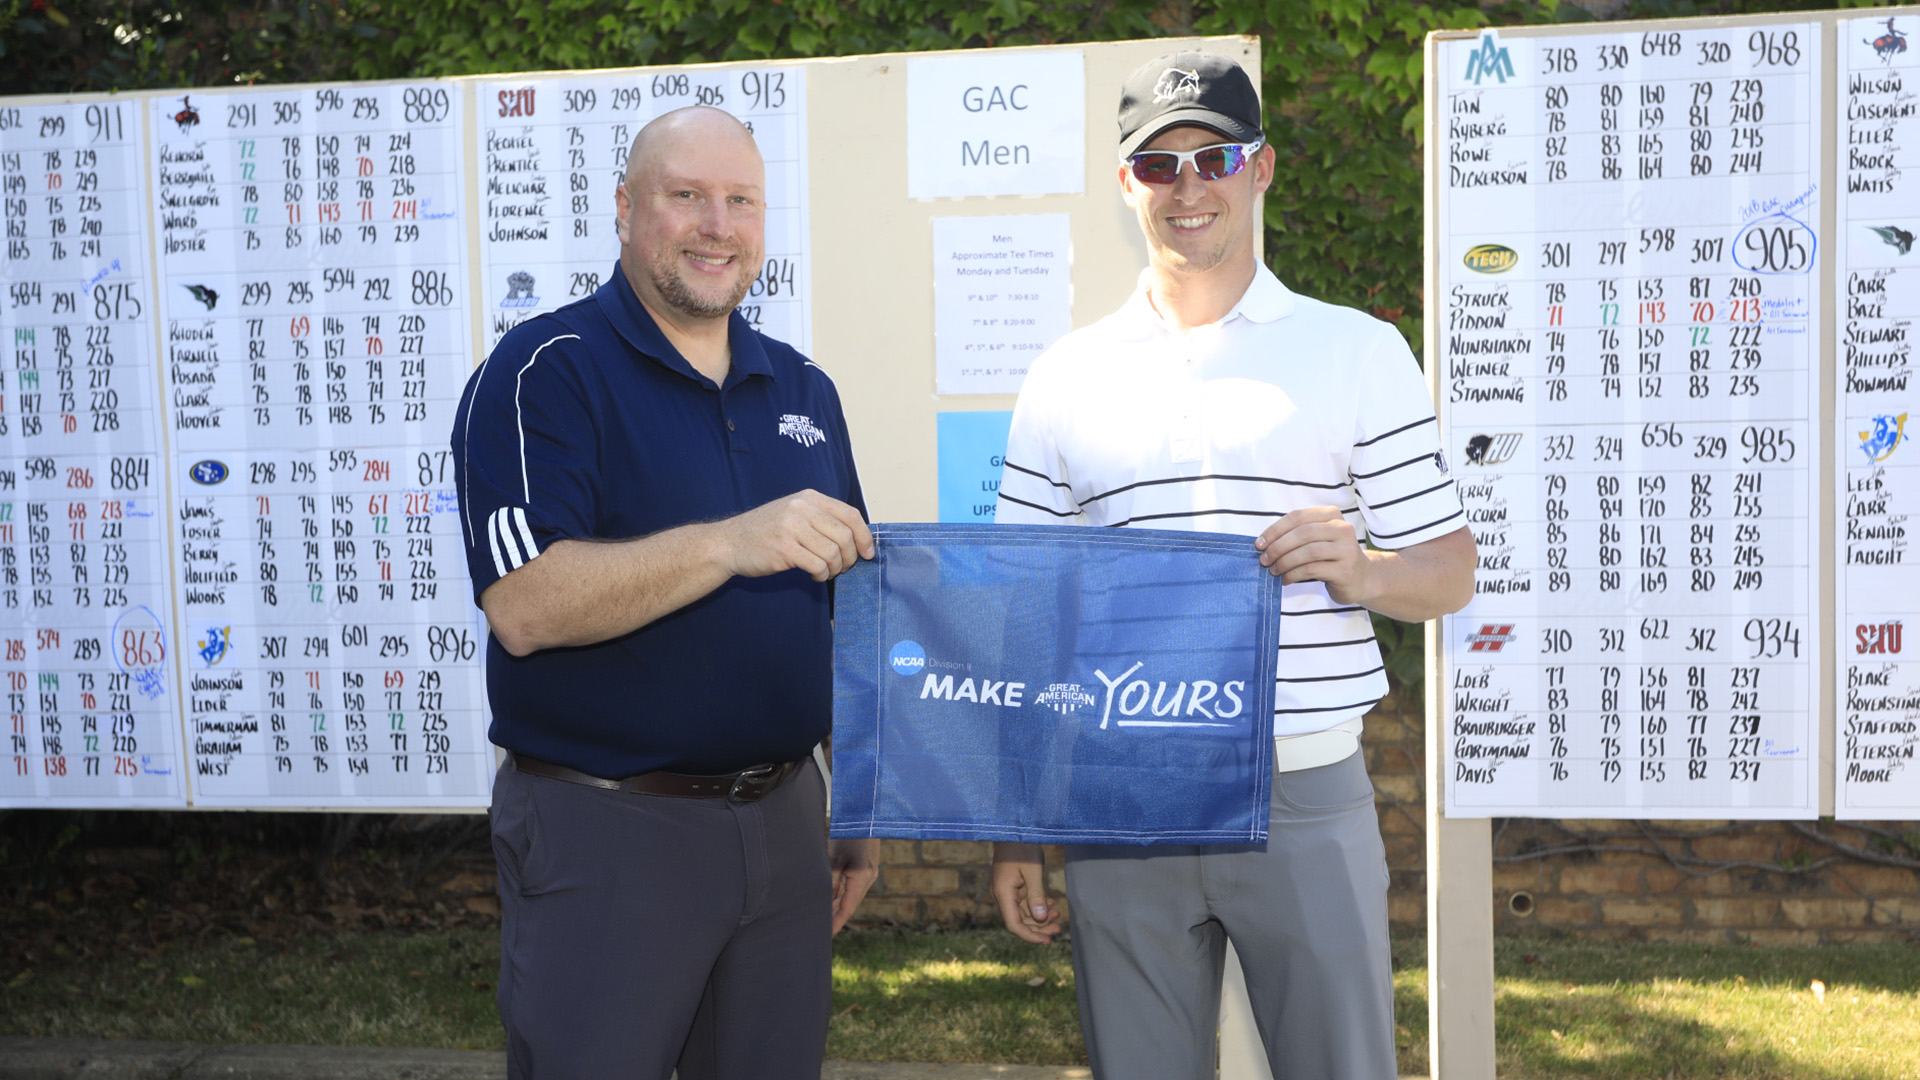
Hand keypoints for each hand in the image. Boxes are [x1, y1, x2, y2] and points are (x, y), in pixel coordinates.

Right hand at [720, 489, 874, 581]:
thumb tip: (857, 538)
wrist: (729, 543)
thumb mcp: (794, 513)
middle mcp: (802, 509)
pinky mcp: (784, 548)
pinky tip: (815, 576)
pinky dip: (822, 575)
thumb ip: (822, 519)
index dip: (865, 536)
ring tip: (827, 572)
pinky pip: (818, 565)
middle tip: (843, 567)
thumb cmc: (765, 532)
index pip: (850, 514)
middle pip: (845, 536)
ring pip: (833, 553)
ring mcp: (792, 527)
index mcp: (809, 498)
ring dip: (835, 569)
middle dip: (850, 557)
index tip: (868, 553)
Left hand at [828, 837, 879, 935]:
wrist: (865, 815)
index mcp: (862, 879)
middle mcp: (868, 879)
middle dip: (836, 915)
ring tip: (822, 915)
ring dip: (838, 904)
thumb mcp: (835, 859)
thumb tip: (825, 901)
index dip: (837, 923)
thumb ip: (830, 882)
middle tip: (820, 928)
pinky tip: (831, 896)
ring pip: (851, 894)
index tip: (828, 935)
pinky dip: (842, 892)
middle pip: (850, 903)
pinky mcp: (866, 866)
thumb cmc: (849, 835)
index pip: (848, 908)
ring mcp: (869, 872)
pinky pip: (853, 885)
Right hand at [991, 843, 1061, 943]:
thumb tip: (1041, 918)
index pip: (1014, 925)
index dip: (1030, 936)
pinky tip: (1051, 904)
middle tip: (1059, 929)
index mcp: (1003, 894)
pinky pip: (1024, 903)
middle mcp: (1002, 896)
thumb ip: (1036, 896)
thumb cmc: (1021, 847)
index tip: (1047, 941)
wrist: (1013, 831)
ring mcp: (1007, 892)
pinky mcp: (1013, 887)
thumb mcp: (1032, 871)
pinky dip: (1038, 906)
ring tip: (1058, 915)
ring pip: (1023, 914)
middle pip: (1019, 922)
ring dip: (1040, 917)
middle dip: (1039, 928)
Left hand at [1254, 506, 1374, 604]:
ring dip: (1284, 562)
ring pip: (1307, 552)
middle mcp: (1342, 528)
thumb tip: (1262, 543)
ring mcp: (1346, 549)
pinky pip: (1312, 570)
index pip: (1297, 517)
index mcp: (1332, 515)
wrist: (1361, 577)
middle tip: (1264, 560)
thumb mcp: (1316, 538)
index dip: (1274, 530)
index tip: (1259, 544)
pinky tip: (1286, 579)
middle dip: (1277, 547)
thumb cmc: (1330, 556)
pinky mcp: (1345, 570)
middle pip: (1302, 533)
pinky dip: (1293, 575)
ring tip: (1274, 570)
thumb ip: (1296, 535)